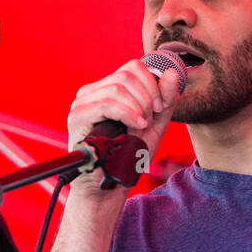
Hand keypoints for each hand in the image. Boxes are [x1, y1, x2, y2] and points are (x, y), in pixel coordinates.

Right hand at [66, 58, 180, 194]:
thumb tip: (173, 72)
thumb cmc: (129, 157)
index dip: (152, 83)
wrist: (111, 184)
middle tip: (150, 120)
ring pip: (117, 87)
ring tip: (141, 128)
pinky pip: (105, 103)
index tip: (160, 108)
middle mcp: (94, 92)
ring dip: (138, 108)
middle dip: (147, 97)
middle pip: (127, 75)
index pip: (132, 67)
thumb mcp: (154, 126)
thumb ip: (166, 101)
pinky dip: (127, 113)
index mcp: (109, 89)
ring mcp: (83, 102)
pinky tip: (135, 127)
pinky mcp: (77, 116)